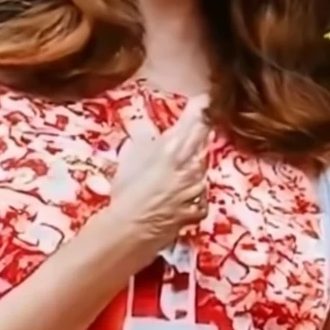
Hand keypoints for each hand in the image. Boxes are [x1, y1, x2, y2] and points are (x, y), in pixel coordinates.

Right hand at [108, 95, 210, 254]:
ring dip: (198, 158)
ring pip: (203, 166)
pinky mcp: (197, 208)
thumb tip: (147, 129)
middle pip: (204, 139)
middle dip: (203, 128)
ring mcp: (197, 187)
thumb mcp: (130, 158)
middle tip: (204, 120)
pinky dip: (197, 190)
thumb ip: (143, 140)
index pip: (195, 120)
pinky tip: (189, 190)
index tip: (204, 100)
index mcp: (173, 148)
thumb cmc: (125, 193)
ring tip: (189, 156)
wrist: (131, 229)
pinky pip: (202, 194)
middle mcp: (190, 165)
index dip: (201, 108)